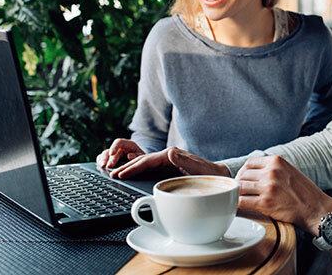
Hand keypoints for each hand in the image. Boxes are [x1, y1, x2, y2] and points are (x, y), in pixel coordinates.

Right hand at [96, 139, 144, 168]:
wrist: (140, 162)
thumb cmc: (140, 159)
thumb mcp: (141, 157)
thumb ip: (137, 156)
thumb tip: (129, 156)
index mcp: (127, 144)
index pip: (119, 142)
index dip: (114, 147)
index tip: (112, 153)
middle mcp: (119, 148)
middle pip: (110, 150)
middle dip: (109, 159)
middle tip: (108, 166)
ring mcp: (113, 153)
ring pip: (104, 154)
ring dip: (102, 160)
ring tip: (102, 167)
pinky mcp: (109, 159)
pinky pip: (102, 159)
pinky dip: (100, 162)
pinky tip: (100, 167)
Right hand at [110, 146, 229, 178]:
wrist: (220, 176)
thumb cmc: (211, 174)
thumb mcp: (198, 168)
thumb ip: (184, 160)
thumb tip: (169, 153)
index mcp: (172, 155)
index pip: (148, 160)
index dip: (133, 167)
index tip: (121, 173)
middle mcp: (169, 157)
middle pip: (143, 161)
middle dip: (127, 167)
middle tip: (111, 175)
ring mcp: (168, 163)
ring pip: (145, 165)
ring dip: (131, 169)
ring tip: (117, 175)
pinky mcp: (169, 170)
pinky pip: (150, 170)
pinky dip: (138, 172)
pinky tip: (132, 177)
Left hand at [235, 156, 331, 234]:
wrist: (316, 209)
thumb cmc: (304, 193)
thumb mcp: (289, 171)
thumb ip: (273, 169)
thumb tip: (252, 173)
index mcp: (277, 161)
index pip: (249, 163)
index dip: (243, 172)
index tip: (243, 181)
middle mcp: (272, 172)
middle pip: (242, 175)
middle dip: (239, 184)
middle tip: (240, 193)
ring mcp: (268, 187)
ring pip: (240, 188)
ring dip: (237, 195)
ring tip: (240, 200)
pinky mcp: (265, 203)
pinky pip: (242, 202)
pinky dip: (237, 205)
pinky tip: (239, 208)